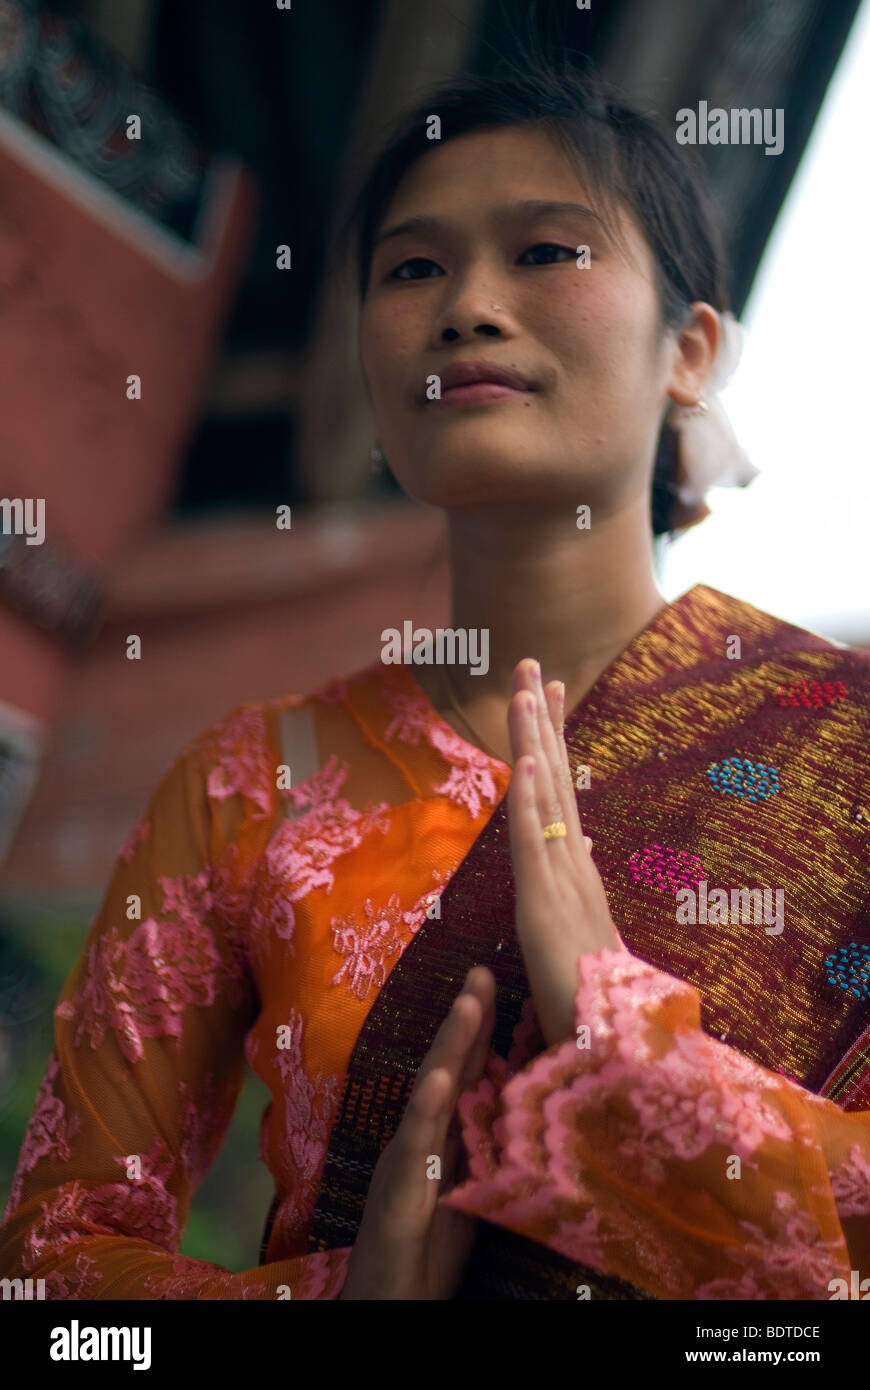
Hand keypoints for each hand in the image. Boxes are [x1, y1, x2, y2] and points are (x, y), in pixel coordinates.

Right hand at [339, 964, 495, 1298]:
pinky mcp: (397, 1193)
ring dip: (450, 1044)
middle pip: (448, 1066)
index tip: (502, 980)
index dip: (484, 1028)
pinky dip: (427, 1108)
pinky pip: (415, 1146)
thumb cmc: (431, 1252)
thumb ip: (486, 1145)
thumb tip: (521, 1105)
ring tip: (469, 1001)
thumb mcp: (471, 1188)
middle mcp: (421, 1137)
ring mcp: (405, 1161)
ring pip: (430, 1093)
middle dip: (468, 1017)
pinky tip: (439, 1078)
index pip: (467, 1072)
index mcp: (442, 1136)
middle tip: (484, 968)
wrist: (392, 1303)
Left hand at [506, 659, 622, 1047]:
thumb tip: (580, 846)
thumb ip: (575, 886)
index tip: (547, 696)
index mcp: (574, 868)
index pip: (559, 792)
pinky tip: (524, 758)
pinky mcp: (545, 904)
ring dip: (534, 739)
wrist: (609, 1050)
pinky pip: (534, 841)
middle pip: (553, 778)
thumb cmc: (589, 1000)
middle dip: (542, 720)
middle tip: (534, 665)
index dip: (551, 741)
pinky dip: (529, 797)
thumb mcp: (578, 931)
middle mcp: (572, 863)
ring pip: (544, 796)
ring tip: (527, 687)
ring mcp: (561, 880)